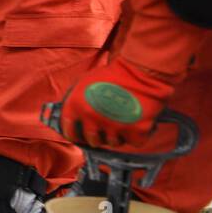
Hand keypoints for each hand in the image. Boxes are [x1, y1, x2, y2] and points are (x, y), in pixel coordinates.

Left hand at [57, 58, 175, 149]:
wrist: (142, 70)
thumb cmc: (113, 73)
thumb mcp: (84, 82)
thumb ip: (77, 100)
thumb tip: (74, 117)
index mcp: (75, 106)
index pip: (69, 131)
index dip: (74, 136)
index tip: (79, 137)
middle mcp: (92, 119)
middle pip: (92, 140)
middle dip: (98, 136)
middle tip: (105, 129)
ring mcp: (114, 126)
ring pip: (113, 142)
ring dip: (117, 136)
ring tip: (123, 123)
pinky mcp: (135, 131)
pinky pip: (134, 142)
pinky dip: (137, 136)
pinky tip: (138, 125)